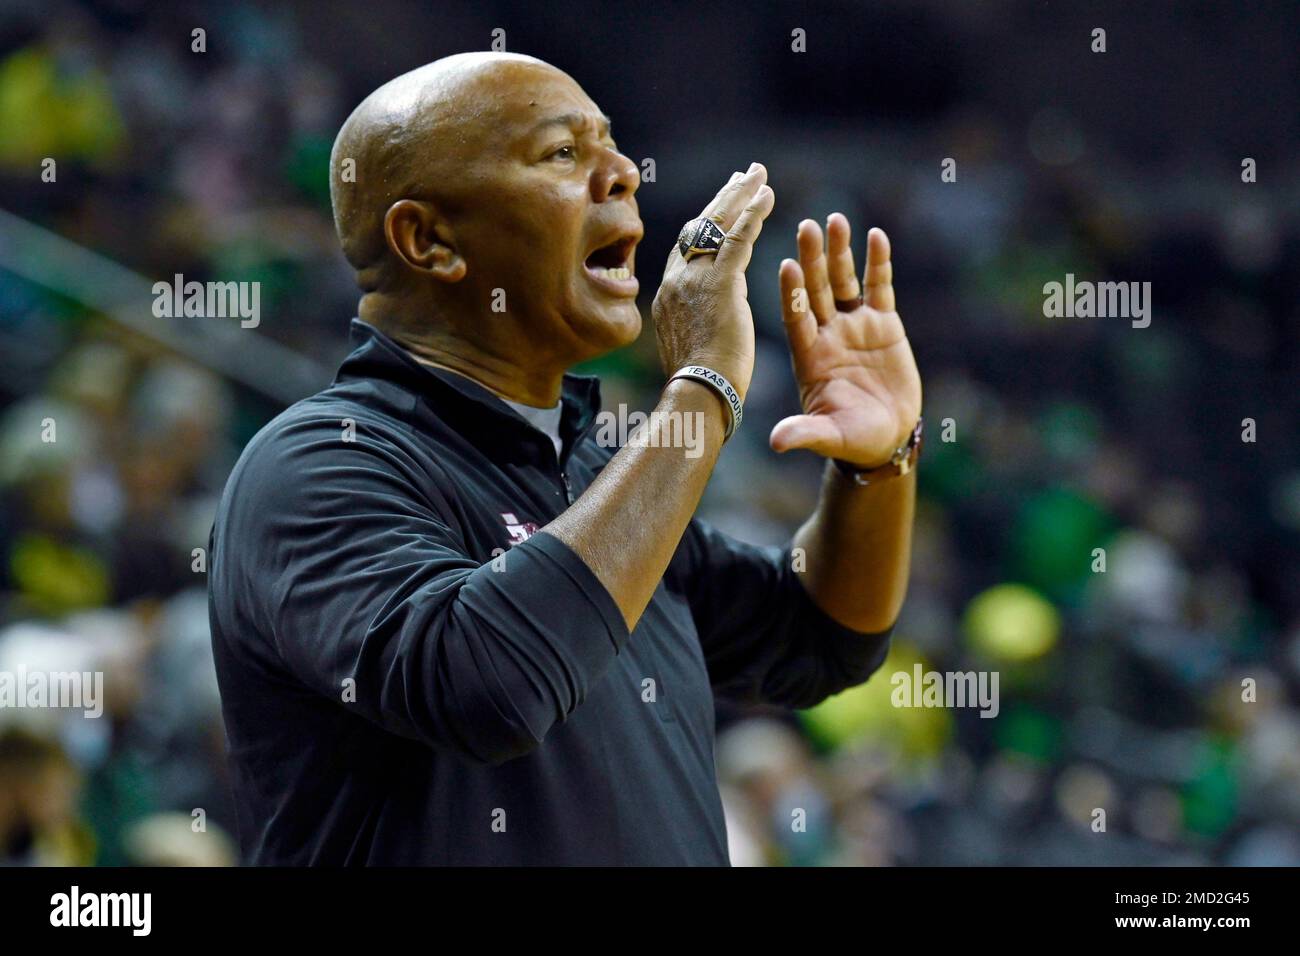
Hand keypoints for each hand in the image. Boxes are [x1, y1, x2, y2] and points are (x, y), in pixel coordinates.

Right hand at [651, 163, 774, 400]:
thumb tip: (699, 324)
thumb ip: (691, 325)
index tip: (718, 207)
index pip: (687, 249)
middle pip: (699, 228)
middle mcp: (675, 279)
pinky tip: (766, 195)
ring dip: (739, 196)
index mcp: (667, 296)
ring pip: (718, 225)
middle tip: (741, 177)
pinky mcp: (720, 282)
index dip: (704, 225)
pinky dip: (752, 214)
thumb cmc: (698, 386)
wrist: (697, 393)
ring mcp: (695, 278)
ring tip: (758, 174)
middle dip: (722, 200)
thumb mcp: (686, 346)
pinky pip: (737, 238)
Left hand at [771, 214, 921, 467]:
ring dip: (839, 252)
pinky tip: (876, 236)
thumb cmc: (851, 440)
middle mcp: (827, 334)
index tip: (786, 266)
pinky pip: (880, 287)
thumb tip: (777, 443)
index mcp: (809, 356)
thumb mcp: (828, 436)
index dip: (792, 294)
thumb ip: (805, 433)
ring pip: (844, 281)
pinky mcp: (883, 323)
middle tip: (805, 225)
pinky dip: (878, 263)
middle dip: (812, 259)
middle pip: (816, 290)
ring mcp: (854, 326)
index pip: (796, 317)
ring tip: (835, 220)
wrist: (886, 436)